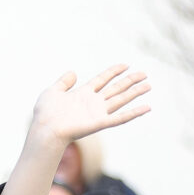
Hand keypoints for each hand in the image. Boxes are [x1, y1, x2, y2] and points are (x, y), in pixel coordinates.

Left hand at [27, 65, 150, 146]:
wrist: (45, 129)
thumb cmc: (45, 113)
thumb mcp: (52, 92)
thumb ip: (63, 82)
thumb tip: (72, 72)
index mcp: (82, 93)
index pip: (102, 79)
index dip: (113, 72)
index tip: (125, 65)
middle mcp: (93, 102)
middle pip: (115, 88)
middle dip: (130, 81)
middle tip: (144, 74)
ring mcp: (97, 112)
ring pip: (121, 100)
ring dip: (135, 93)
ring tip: (149, 85)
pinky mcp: (100, 123)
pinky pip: (120, 118)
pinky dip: (134, 113)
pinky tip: (147, 107)